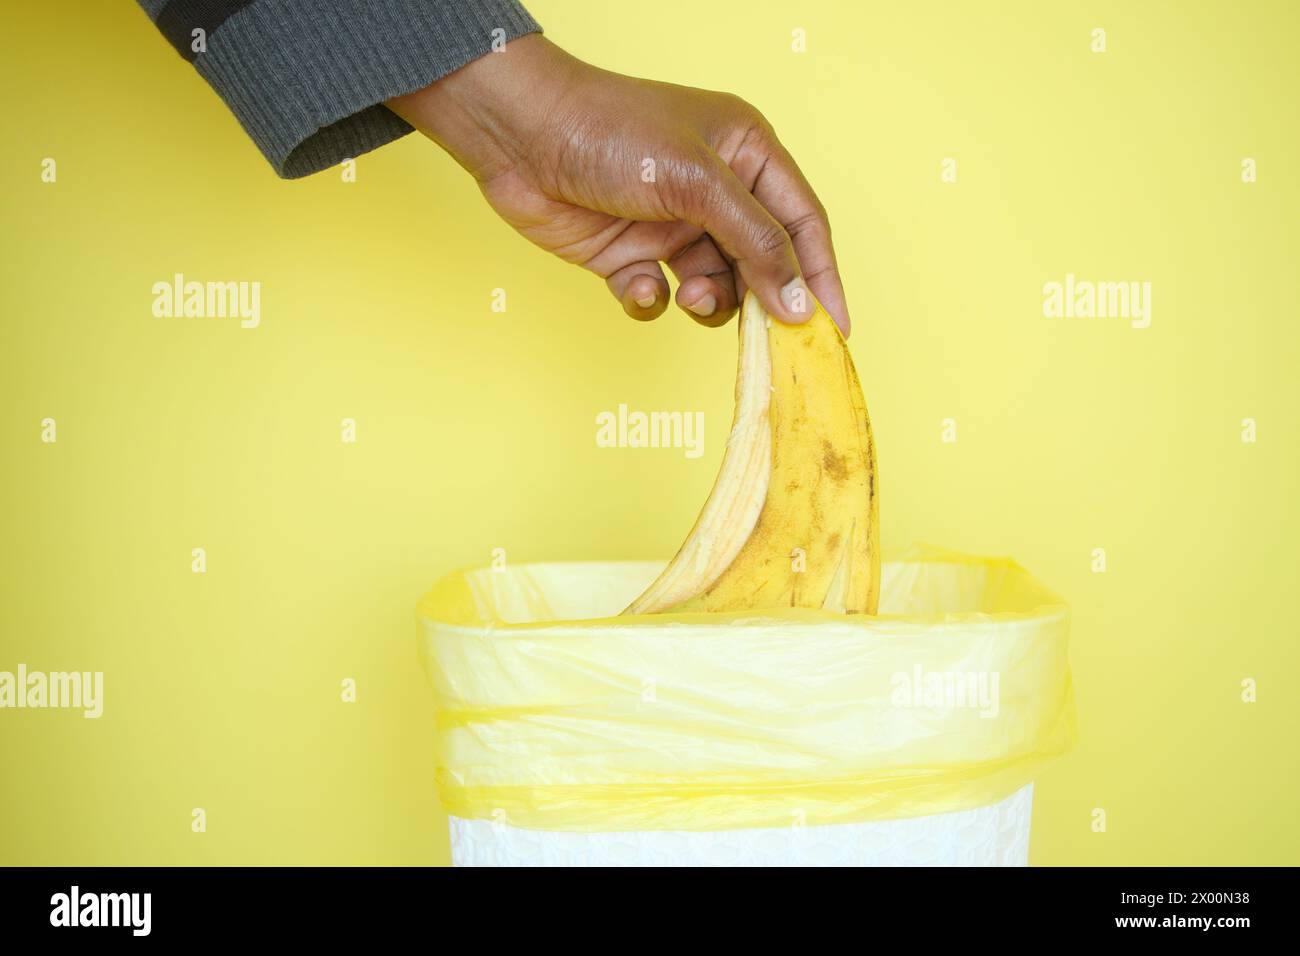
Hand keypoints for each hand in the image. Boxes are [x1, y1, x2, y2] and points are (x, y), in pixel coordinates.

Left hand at [387, 35, 849, 335]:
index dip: (822, 278)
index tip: (836, 331)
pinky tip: (633, 286)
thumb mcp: (699, 183)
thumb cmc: (611, 133)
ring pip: (714, 288)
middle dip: (761, 301)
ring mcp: (671, 225)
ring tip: (686, 295)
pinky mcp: (628, 253)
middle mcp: (715, 191)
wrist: (517, 136)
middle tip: (767, 342)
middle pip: (761, 263)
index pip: (802, 225)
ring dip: (705, 302)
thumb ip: (756, 243)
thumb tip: (799, 303)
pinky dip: (650, 300)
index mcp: (747, 155)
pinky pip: (658, 296)